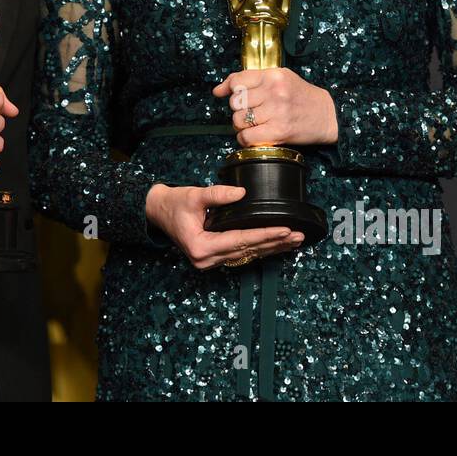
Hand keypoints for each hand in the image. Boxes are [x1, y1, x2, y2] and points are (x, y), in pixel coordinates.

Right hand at [144, 184, 304, 269]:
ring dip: (271, 248)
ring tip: (294, 242)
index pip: (240, 240)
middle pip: (248, 251)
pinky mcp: (214, 258)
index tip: (285, 229)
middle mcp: (207, 260)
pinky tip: (276, 245)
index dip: (264, 234)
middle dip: (274, 243)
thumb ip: (217, 194)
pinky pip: (241, 254)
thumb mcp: (194, 195)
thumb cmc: (174, 203)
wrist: (158, 212)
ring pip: (247, 255)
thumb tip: (242, 193)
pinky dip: (260, 248)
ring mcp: (210, 262)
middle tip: (298, 236)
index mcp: (201, 247)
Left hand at [213, 68, 337, 148]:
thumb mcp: (279, 79)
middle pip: (235, 102)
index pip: (237, 81)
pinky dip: (246, 139)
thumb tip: (217, 90)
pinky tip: (255, 135)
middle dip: (238, 109)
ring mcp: (277, 112)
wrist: (328, 115)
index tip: (231, 95)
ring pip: (238, 120)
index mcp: (274, 75)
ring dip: (242, 125)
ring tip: (254, 124)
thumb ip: (250, 80)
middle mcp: (274, 92)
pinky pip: (247, 137)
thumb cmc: (301, 96)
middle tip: (250, 111)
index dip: (230, 89)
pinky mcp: (279, 132)